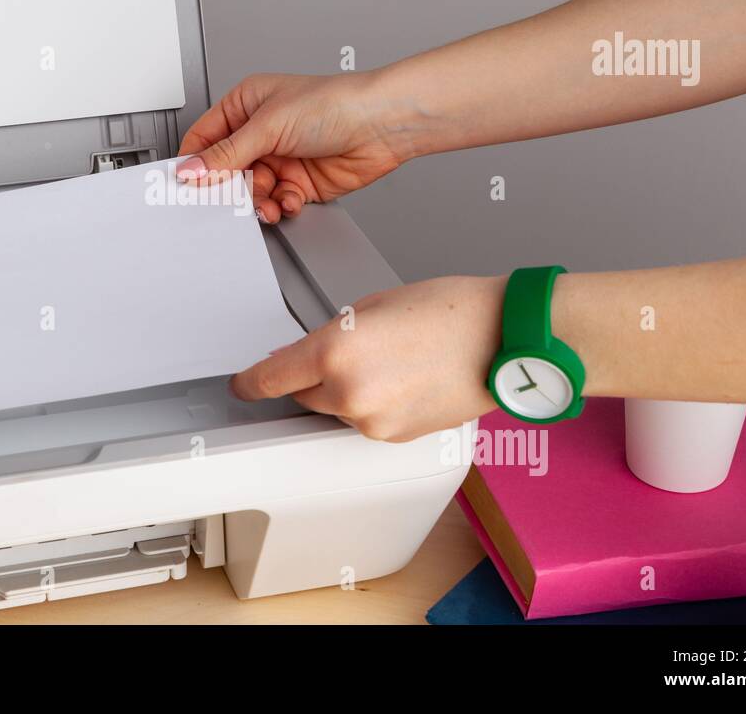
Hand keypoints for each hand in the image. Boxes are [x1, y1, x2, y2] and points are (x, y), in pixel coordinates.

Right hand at [176, 71, 410, 222]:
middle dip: (232, 188)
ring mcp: (281, 159)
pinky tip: (291, 198)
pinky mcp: (299, 182)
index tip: (187, 184)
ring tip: (270, 200)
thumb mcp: (269, 126)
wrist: (381, 125)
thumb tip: (192, 168)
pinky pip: (277, 202)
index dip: (195, 162)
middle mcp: (261, 133)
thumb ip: (227, 153)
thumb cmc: (334, 104)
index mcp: (246, 105)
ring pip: (251, 191)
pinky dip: (282, 205)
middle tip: (233, 197)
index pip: (206, 138)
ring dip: (259, 201)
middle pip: (227, 171)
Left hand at [230, 277, 505, 440]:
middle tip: (351, 352)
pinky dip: (373, 405)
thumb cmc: (448, 311)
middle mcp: (348, 394)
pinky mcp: (395, 438)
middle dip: (313, 377)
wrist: (503, 339)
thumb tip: (300, 358)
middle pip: (303, 396)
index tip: (242, 385)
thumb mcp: (371, 307)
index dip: (251, 382)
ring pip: (335, 410)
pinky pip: (365, 423)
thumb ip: (328, 336)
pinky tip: (404, 380)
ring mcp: (372, 422)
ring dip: (346, 391)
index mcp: (334, 353)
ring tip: (391, 361)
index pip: (270, 379)